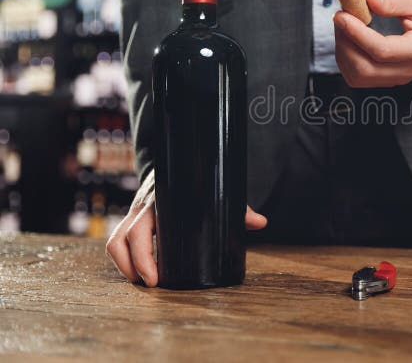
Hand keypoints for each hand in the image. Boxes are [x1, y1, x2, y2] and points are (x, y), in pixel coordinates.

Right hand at [105, 172, 266, 286]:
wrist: (180, 162)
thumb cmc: (198, 183)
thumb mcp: (217, 192)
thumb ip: (238, 208)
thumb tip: (261, 223)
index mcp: (160, 200)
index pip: (140, 229)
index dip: (142, 256)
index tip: (153, 278)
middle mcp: (141, 206)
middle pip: (122, 238)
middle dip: (133, 267)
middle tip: (152, 285)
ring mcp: (133, 212)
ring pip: (114, 241)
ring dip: (124, 266)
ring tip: (142, 282)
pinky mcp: (131, 218)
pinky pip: (117, 241)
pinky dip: (123, 259)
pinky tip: (137, 273)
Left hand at [333, 0, 411, 87]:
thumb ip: (392, 0)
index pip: (382, 50)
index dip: (357, 33)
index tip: (343, 15)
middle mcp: (409, 70)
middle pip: (365, 68)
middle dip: (346, 42)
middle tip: (341, 16)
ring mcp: (398, 78)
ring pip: (358, 76)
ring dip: (344, 51)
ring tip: (345, 25)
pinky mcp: (389, 79)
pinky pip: (359, 77)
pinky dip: (347, 60)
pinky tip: (350, 39)